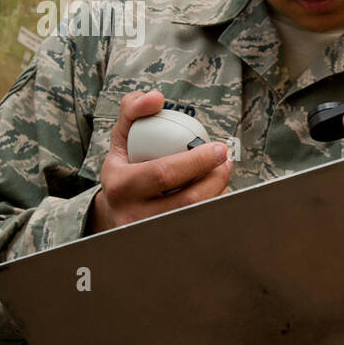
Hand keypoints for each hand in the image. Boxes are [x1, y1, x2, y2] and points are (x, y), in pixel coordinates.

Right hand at [87, 90, 232, 233]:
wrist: (116, 213)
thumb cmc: (125, 168)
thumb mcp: (121, 138)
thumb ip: (133, 110)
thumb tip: (156, 98)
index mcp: (121, 186)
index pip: (164, 174)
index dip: (197, 161)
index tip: (220, 148)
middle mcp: (133, 216)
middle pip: (188, 201)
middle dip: (216, 178)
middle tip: (227, 161)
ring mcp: (150, 236)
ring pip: (198, 218)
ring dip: (219, 194)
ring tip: (223, 174)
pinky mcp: (167, 246)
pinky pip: (200, 228)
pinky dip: (215, 209)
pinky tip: (217, 194)